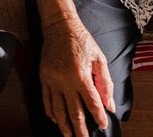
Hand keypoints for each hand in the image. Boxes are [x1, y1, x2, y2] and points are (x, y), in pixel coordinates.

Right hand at [38, 16, 114, 136]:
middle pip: (73, 111)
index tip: (103, 125)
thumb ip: (105, 82)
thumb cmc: (82, 41)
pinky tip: (55, 119)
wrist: (59, 27)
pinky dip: (50, 111)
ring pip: (58, 109)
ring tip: (68, 135)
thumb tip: (108, 103)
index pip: (91, 102)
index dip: (98, 116)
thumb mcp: (99, 58)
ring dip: (63, 124)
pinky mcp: (44, 77)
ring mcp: (52, 80)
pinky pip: (46, 99)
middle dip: (80, 128)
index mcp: (81, 75)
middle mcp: (65, 80)